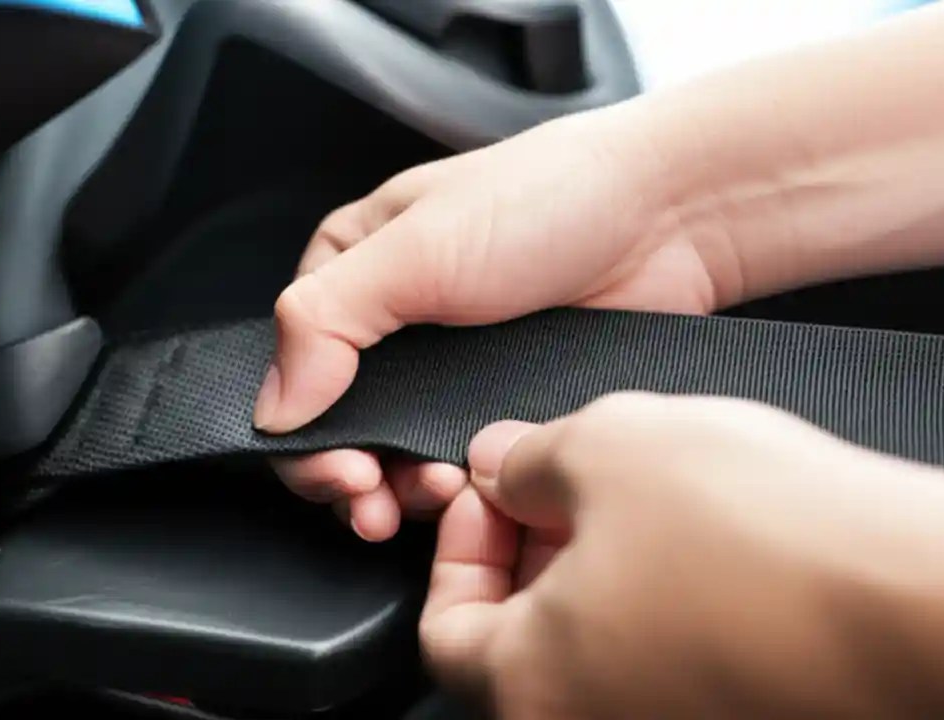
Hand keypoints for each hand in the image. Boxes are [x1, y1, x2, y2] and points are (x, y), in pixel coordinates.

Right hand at [254, 109, 738, 540]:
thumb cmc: (548, 199)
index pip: (292, 373)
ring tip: (436, 490)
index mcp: (351, 271)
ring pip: (400, 456)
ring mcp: (448, 370)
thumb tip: (276, 407)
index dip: (306, 437)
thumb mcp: (416, 248)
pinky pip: (463, 460)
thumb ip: (327, 321)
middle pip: (341, 429)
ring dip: (406, 491)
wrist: (667, 217)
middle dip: (353, 478)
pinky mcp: (500, 401)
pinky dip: (461, 486)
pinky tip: (475, 485)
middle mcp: (393, 325)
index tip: (340, 473)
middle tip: (376, 504)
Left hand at [421, 392, 943, 718]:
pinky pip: (667, 666)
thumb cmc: (762, 540)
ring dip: (597, 578)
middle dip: (530, 555)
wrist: (917, 603)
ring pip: (597, 656)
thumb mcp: (607, 447)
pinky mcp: (739, 719)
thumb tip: (500, 463)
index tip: (492, 495)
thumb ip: (526, 458)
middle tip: (562, 492)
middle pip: (520, 645)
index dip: (460, 546)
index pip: (442, 629)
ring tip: (642, 508)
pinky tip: (701, 552)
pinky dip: (661, 610)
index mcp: (527, 688)